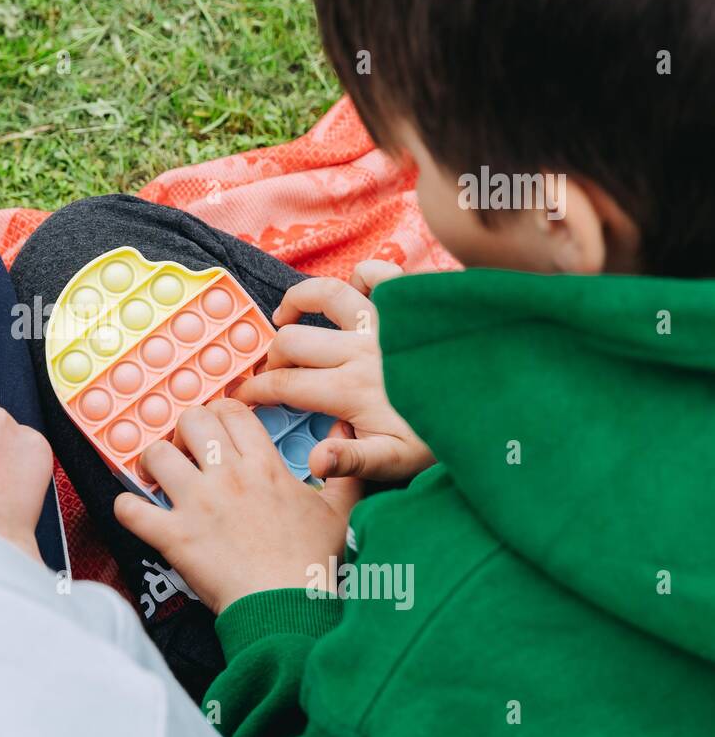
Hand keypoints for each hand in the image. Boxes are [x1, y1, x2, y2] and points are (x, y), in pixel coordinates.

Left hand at [113, 399, 356, 613]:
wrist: (288, 608)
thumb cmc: (314, 563)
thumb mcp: (342, 511)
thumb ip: (344, 470)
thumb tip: (341, 435)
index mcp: (263, 466)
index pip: (232, 412)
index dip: (219, 413)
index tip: (216, 428)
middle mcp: (227, 477)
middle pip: (191, 420)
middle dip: (185, 429)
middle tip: (186, 449)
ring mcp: (197, 504)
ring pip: (157, 455)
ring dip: (153, 461)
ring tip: (158, 475)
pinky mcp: (174, 536)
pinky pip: (132, 510)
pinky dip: (126, 508)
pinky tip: (133, 510)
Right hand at [230, 260, 433, 481]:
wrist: (493, 410)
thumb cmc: (440, 439)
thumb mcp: (394, 463)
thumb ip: (350, 461)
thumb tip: (313, 463)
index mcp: (350, 390)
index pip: (283, 384)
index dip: (254, 391)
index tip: (243, 399)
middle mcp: (361, 349)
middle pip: (292, 340)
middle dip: (272, 356)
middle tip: (274, 372)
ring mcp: (384, 321)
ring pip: (324, 293)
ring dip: (297, 301)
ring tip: (286, 316)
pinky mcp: (408, 304)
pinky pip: (376, 273)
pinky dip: (359, 278)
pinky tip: (351, 297)